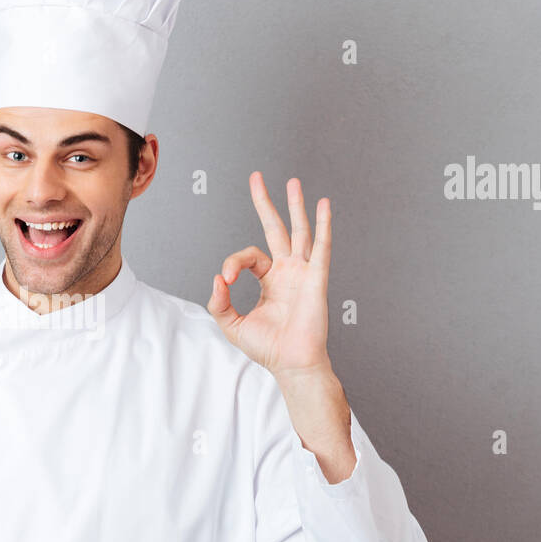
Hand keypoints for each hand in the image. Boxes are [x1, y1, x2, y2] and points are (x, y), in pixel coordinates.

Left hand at [207, 173, 332, 378]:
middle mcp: (287, 271)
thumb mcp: (233, 324)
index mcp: (269, 281)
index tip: (225, 282)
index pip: (248, 257)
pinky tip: (324, 205)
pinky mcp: (316, 278)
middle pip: (275, 229)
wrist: (291, 363)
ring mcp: (303, 272)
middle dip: (266, 203)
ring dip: (296, 206)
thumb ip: (219, 303)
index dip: (232, 264)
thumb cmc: (268, 348)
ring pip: (299, 231)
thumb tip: (217, 278)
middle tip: (256, 177)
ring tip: (292, 182)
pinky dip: (323, 225)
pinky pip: (321, 247)